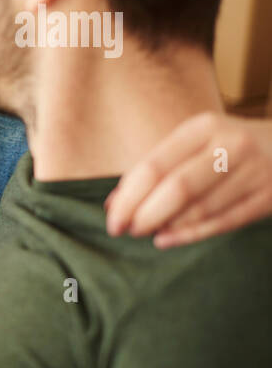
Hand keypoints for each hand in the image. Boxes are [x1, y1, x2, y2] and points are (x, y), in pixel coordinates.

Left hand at [105, 112, 271, 247]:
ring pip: (201, 207)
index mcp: (203, 128)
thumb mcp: (196, 142)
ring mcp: (255, 171)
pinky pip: (225, 221)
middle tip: (125, 230)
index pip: (154, 166)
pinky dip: (192, 233)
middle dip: (144, 214)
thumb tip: (114, 204)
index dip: (128, 197)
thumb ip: (157, 168)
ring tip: (145, 233)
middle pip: (176, 188)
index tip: (111, 218)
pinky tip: (168, 239)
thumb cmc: (228, 148)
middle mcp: (231, 145)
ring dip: (167, 225)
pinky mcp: (270, 195)